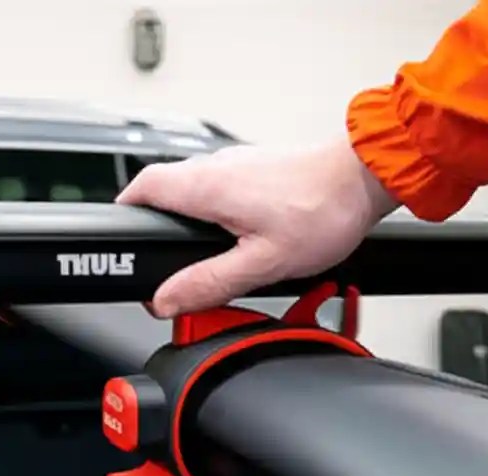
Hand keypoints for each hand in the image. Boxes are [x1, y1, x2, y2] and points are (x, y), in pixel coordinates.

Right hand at [116, 139, 398, 317]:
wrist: (365, 178)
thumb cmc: (324, 210)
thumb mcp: (262, 263)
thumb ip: (209, 283)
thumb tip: (168, 300)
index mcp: (207, 186)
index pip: (141, 189)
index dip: (124, 215)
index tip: (122, 244)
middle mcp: (217, 166)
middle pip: (164, 191)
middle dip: (158, 227)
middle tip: (164, 264)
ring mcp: (239, 163)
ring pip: (195, 191)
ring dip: (191, 222)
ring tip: (205, 259)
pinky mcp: (259, 168)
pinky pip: (223, 189)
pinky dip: (218, 215)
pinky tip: (241, 240)